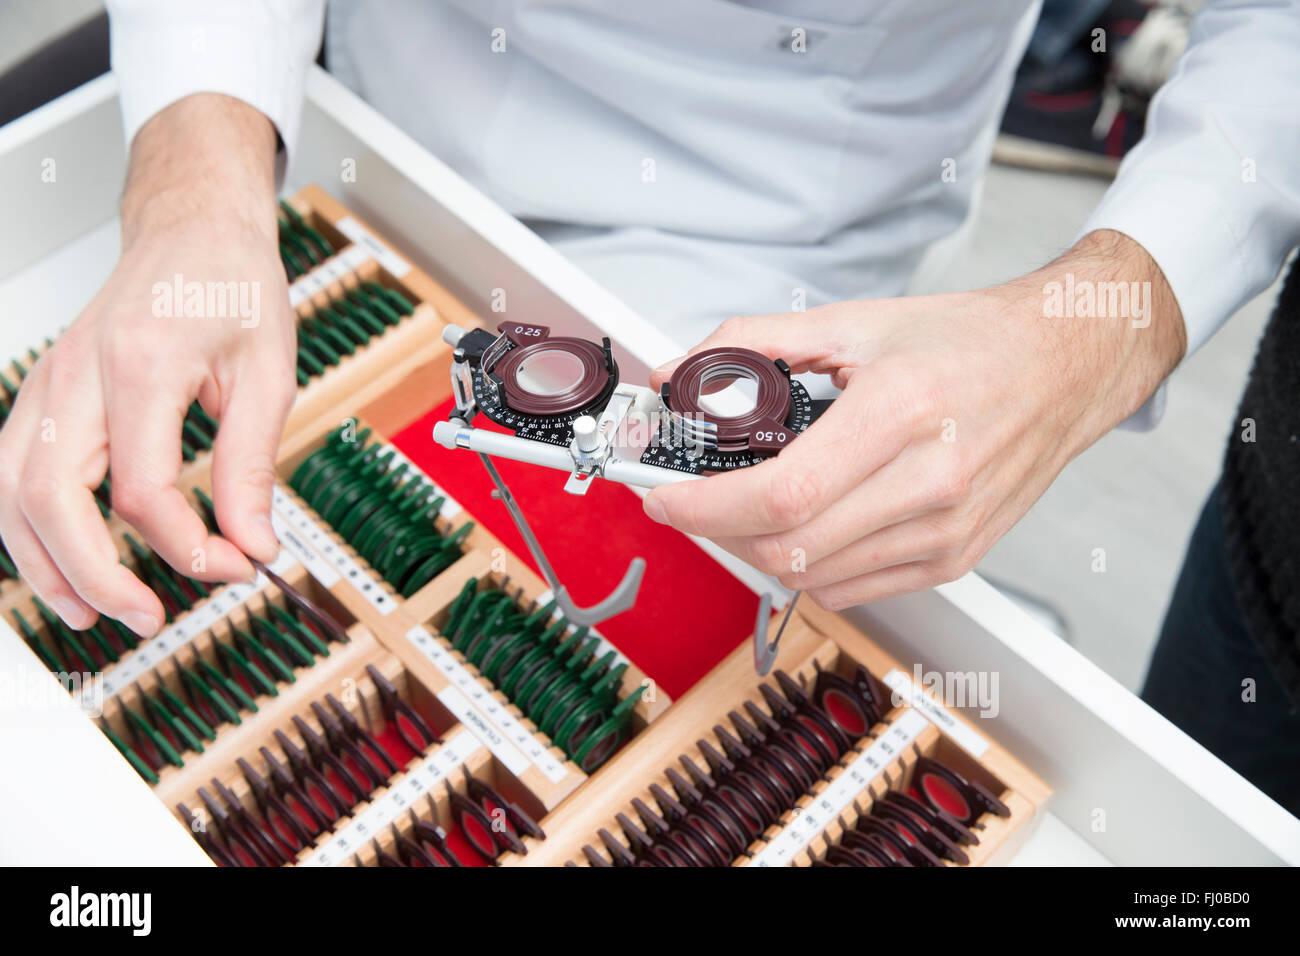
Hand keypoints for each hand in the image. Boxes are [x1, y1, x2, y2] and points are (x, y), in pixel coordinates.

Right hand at [0, 95, 295, 636]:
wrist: (193, 233)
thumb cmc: (230, 285)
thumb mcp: (268, 373)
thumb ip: (252, 465)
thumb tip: (254, 544)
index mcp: (142, 363)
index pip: (139, 487)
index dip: (185, 545)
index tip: (234, 566)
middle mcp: (78, 374)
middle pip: (48, 496)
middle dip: (93, 574)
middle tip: (149, 617)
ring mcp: (49, 383)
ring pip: (7, 491)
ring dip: (43, 564)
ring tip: (93, 614)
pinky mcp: (44, 397)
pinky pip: (9, 474)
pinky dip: (27, 530)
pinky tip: (64, 568)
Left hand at [642, 230, 1186, 609]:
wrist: (1061, 367)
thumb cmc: (968, 342)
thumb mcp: (854, 321)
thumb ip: (754, 342)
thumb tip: (681, 372)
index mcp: (902, 412)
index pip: (782, 494)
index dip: (707, 507)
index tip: (666, 497)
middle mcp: (931, 482)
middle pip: (789, 547)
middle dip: (718, 530)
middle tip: (693, 499)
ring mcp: (947, 531)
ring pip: (813, 576)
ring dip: (757, 549)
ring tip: (744, 506)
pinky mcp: (954, 559)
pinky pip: (851, 588)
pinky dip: (806, 565)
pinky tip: (802, 525)